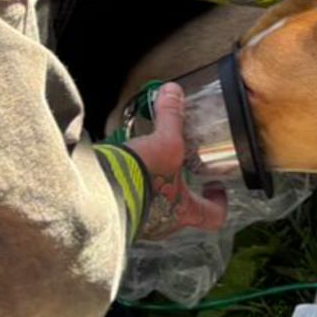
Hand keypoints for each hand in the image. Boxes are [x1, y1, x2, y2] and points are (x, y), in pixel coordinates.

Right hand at [124, 83, 226, 238]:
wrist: (97, 197)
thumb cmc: (142, 180)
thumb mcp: (164, 143)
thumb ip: (171, 118)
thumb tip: (173, 92)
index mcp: (185, 212)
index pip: (213, 216)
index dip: (218, 203)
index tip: (216, 187)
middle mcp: (163, 224)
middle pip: (181, 211)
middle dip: (181, 190)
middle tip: (180, 170)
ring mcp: (138, 223)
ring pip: (154, 208)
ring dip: (154, 188)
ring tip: (149, 164)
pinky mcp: (116, 215)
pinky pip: (129, 201)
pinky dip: (130, 186)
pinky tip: (124, 168)